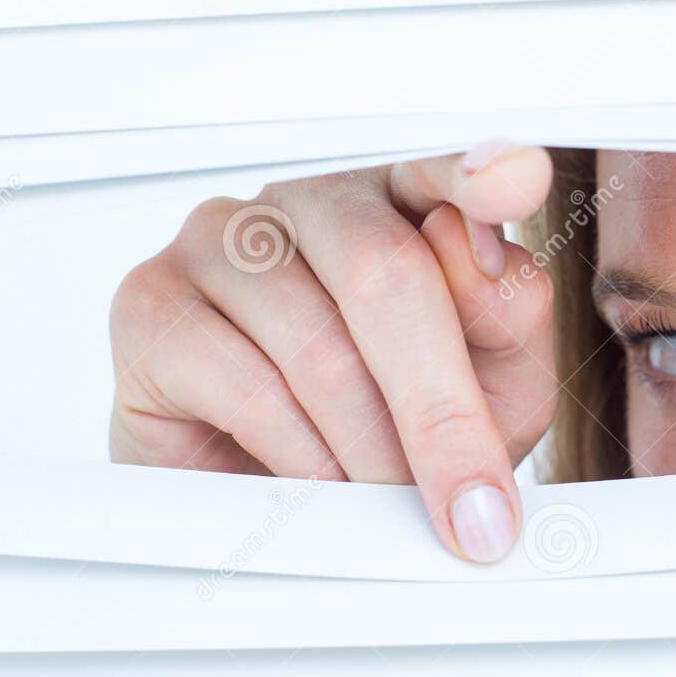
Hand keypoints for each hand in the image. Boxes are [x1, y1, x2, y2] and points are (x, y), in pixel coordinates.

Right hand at [109, 141, 556, 562]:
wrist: (291, 506)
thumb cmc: (400, 432)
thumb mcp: (495, 387)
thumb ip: (509, 317)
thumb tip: (490, 263)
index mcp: (405, 201)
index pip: (443, 170)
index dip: (475, 172)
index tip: (522, 177)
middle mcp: (313, 203)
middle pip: (386, 273)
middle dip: (441, 409)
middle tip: (473, 506)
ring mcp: (223, 239)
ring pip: (321, 348)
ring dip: (372, 452)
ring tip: (393, 502)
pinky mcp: (153, 302)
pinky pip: (248, 388)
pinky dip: (303, 459)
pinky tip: (320, 488)